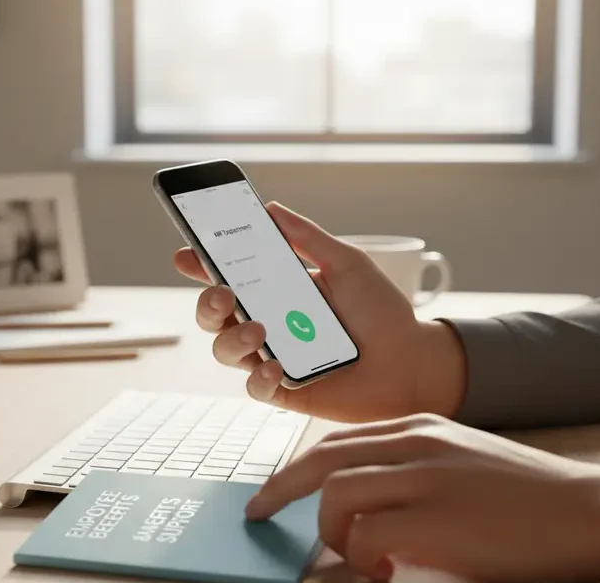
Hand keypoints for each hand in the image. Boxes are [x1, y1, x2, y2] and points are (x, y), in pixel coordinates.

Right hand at [174, 201, 465, 421]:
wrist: (413, 362)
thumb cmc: (382, 313)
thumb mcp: (348, 264)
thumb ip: (309, 239)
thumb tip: (272, 208)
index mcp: (276, 290)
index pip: (228, 276)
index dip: (201, 266)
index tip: (186, 254)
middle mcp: (267, 323)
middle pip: (214, 315)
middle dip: (206, 303)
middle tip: (223, 293)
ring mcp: (272, 357)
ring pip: (226, 351)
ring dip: (232, 338)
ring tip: (259, 330)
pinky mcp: (285, 390)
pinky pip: (255, 387)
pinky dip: (259, 377)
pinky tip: (277, 366)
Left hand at [245, 414, 599, 581]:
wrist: (584, 509)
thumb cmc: (521, 494)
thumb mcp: (457, 461)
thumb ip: (407, 468)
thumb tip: (356, 500)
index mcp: (418, 427)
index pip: (336, 441)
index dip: (295, 467)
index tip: (272, 490)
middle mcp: (415, 443)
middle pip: (321, 459)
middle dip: (280, 488)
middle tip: (257, 514)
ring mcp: (425, 477)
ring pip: (336, 494)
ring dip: (333, 531)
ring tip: (357, 557)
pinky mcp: (437, 517)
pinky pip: (368, 535)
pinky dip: (364, 558)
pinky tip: (385, 572)